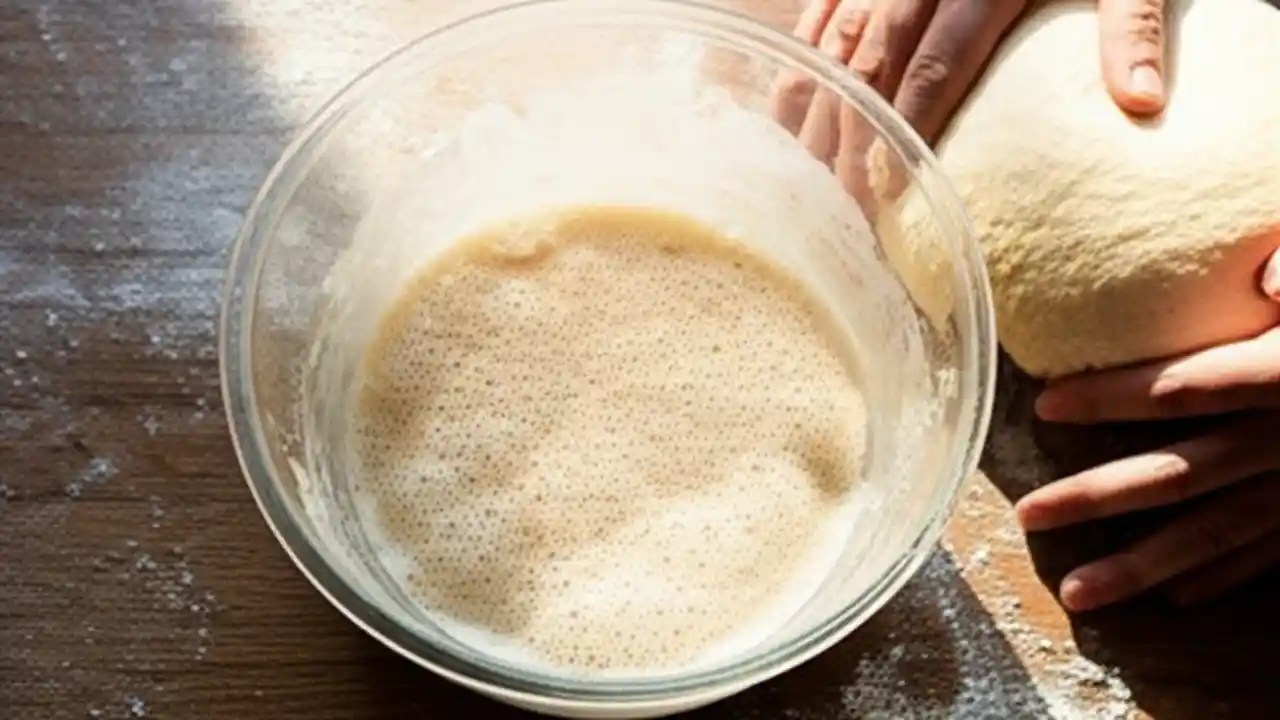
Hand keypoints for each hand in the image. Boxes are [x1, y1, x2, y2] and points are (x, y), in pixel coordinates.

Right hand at [771, 0, 1167, 158]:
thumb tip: (1142, 103)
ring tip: (803, 164)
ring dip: (819, 101)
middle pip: (875, 62)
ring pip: (842, 35)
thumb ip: (1134, 28)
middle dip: (852, 135)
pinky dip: (811, 46)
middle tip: (837, 201)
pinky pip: (830, 1)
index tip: (887, 192)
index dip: (907, 131)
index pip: (935, 68)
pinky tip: (797, 89)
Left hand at [1016, 248, 1279, 610]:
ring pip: (1215, 534)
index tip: (1045, 404)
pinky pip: (1270, 555)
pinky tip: (1175, 596)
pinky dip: (1223, 577)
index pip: (1187, 386)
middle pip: (1180, 474)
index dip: (1112, 395)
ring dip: (1142, 567)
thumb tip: (1271, 282)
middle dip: (1099, 498)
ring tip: (1075, 593)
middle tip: (1028, 516)